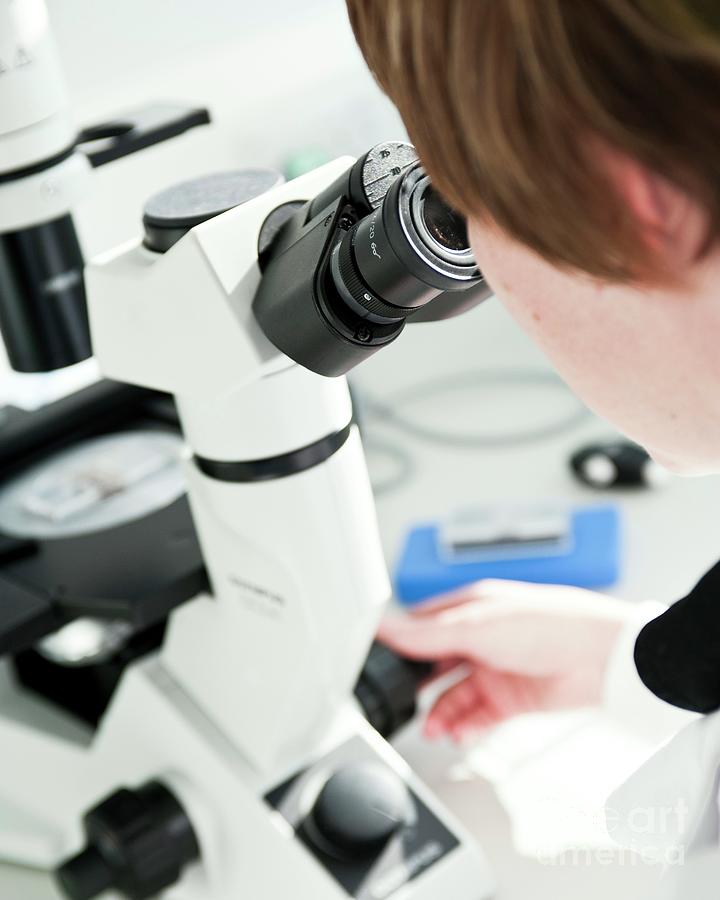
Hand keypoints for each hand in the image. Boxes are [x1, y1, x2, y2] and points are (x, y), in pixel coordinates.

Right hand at [380, 580, 630, 741]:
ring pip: (453, 697)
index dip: (400, 645)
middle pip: (434, 666)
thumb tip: (385, 627)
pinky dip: (464, 727)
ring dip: (439, 713)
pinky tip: (458, 732)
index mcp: (468, 609)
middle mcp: (479, 639)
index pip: (421, 626)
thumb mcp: (476, 625)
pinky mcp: (510, 700)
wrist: (602, 658)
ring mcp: (494, 670)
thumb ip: (427, 634)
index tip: (377, 664)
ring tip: (433, 727)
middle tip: (401, 703)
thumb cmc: (549, 623)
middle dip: (416, 687)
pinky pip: (477, 718)